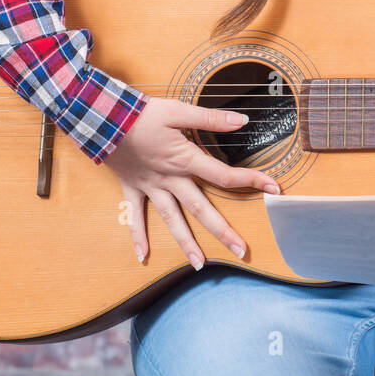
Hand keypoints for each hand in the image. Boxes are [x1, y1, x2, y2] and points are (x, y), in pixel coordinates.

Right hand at [104, 96, 278, 269]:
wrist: (101, 119)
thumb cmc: (141, 114)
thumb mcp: (177, 111)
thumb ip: (210, 118)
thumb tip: (242, 121)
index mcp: (185, 160)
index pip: (224, 175)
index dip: (251, 180)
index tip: (273, 189)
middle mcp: (170, 179)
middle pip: (201, 209)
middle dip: (222, 231)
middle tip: (241, 251)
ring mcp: (150, 187)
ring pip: (171, 219)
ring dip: (186, 242)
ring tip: (199, 264)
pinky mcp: (132, 188)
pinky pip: (135, 216)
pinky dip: (137, 235)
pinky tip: (143, 256)